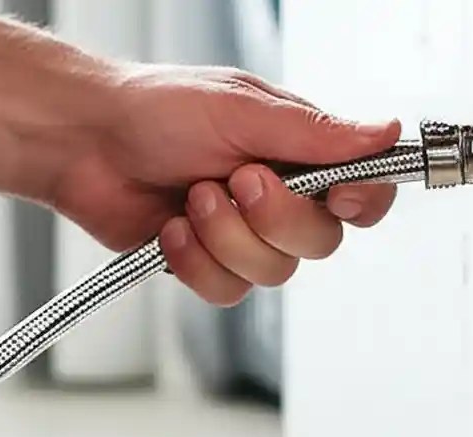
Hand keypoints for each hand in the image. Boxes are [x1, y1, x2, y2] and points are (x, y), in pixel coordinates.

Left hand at [51, 63, 400, 306]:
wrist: (86, 142)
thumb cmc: (158, 109)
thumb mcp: (242, 109)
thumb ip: (315, 134)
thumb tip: (386, 132)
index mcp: (300, 153)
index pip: (364, 191)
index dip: (363, 201)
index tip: (342, 197)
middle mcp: (280, 197)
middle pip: (321, 242)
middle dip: (274, 218)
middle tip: (234, 180)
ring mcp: (244, 236)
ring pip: (273, 273)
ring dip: (226, 237)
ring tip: (190, 198)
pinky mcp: (207, 265)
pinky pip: (227, 292)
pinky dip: (196, 262)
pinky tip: (171, 230)